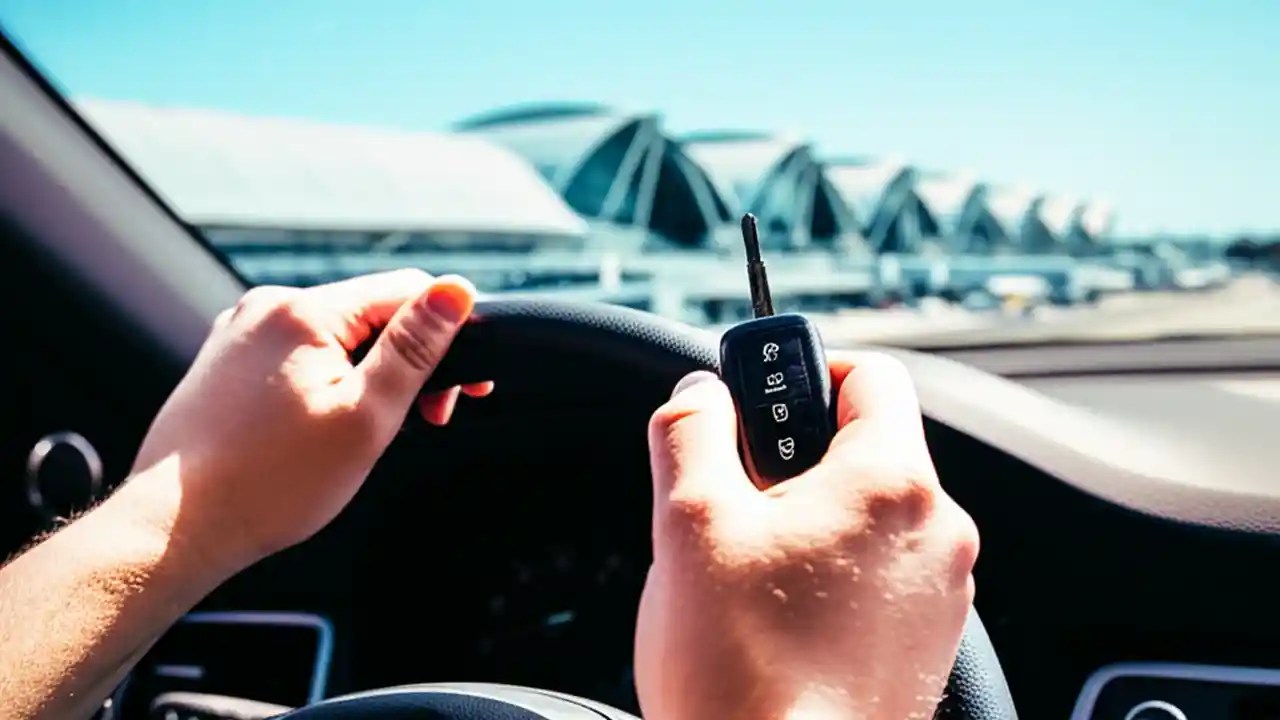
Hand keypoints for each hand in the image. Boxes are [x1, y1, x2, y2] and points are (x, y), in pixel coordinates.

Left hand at [124, 269, 489, 571]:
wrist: (175, 527)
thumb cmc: (271, 483)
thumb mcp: (366, 415)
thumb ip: (414, 348)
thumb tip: (455, 291)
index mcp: (304, 311)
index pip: (406, 290)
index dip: (448, 336)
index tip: (461, 392)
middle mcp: (267, 307)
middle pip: (370, 314)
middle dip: (404, 363)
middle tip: (419, 422)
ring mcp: (239, 333)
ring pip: (335, 338)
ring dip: (364, 377)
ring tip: (356, 435)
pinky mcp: (224, 362)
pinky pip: (297, 356)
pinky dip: (324, 385)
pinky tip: (315, 433)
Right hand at [636, 353, 977, 719]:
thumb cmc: (744, 670)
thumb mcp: (688, 523)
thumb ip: (691, 431)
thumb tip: (700, 393)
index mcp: (890, 483)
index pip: (871, 373)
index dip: (808, 369)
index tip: (761, 397)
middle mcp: (936, 531)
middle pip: (869, 447)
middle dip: (796, 457)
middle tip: (736, 495)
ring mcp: (940, 592)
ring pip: (871, 514)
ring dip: (812, 518)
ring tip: (750, 569)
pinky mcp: (927, 642)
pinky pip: (882, 573)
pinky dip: (834, 572)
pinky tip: (780, 614)